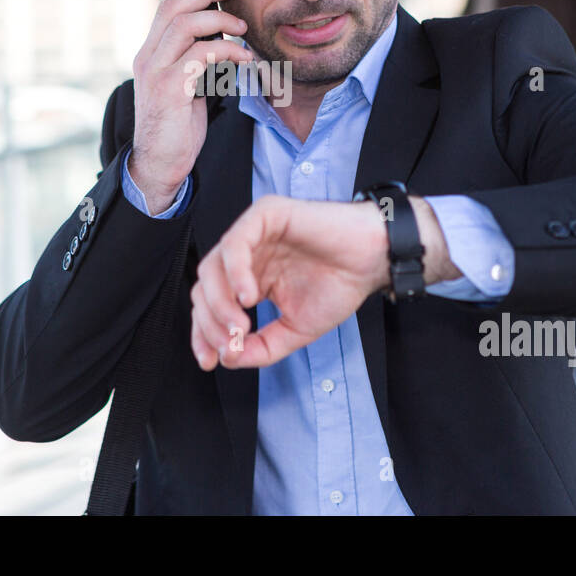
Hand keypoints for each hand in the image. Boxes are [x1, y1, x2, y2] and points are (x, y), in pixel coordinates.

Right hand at [129, 0, 252, 213]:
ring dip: (219, 21)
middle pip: (174, 7)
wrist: (160, 164)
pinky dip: (225, 51)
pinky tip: (242, 58)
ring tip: (241, 30)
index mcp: (152, 52)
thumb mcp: (186, 85)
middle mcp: (148, 56)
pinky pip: (199, 55)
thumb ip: (195, 58)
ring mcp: (156, 71)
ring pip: (185, 26)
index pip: (163, 5)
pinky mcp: (169, 89)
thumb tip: (221, 36)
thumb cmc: (177, 125)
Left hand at [189, 196, 390, 369]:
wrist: (372, 260)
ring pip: (213, 267)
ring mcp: (253, 233)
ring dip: (220, 302)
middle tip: (230, 344)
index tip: (210, 361)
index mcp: (249, 278)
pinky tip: (249, 297)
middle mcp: (246, 255)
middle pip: (204, 288)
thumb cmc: (340, 285)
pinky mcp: (265, 214)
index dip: (203, 334)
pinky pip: (236, 243)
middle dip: (210, 322)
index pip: (210, 305)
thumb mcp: (295, 330)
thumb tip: (229, 359)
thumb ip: (262, 348)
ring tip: (240, 326)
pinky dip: (235, 273)